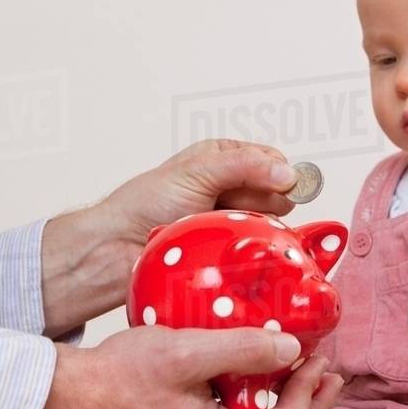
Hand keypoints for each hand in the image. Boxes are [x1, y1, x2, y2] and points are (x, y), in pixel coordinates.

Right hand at [20, 325, 343, 408]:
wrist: (68, 398)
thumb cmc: (120, 374)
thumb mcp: (188, 350)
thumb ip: (244, 348)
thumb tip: (292, 345)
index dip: (311, 392)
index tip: (321, 358)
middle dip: (311, 408)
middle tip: (328, 375)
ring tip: (299, 377)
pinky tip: (254, 385)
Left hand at [103, 138, 299, 244]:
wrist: (119, 247)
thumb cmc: (146, 204)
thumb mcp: (197, 172)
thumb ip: (244, 166)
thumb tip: (288, 173)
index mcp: (225, 158)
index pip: (273, 160)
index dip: (276, 173)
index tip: (266, 185)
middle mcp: (232, 187)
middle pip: (277, 192)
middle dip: (259, 200)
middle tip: (228, 205)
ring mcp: (234, 219)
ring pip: (270, 221)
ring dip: (251, 225)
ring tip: (219, 228)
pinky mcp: (232, 250)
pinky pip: (258, 249)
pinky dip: (248, 247)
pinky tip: (227, 247)